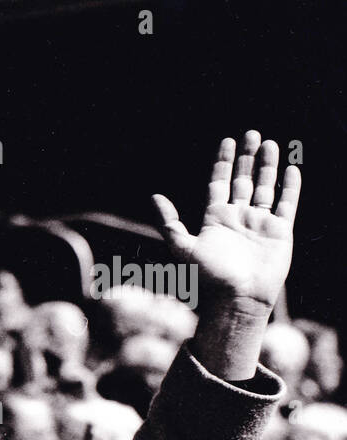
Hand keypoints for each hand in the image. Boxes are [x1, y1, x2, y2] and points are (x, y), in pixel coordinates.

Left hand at [152, 132, 300, 313]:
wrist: (238, 297)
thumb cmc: (209, 277)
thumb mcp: (183, 248)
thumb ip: (169, 223)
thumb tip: (154, 196)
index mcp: (215, 218)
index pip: (219, 182)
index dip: (223, 162)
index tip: (226, 140)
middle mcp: (237, 218)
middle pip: (243, 180)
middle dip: (246, 158)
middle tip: (250, 134)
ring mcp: (259, 223)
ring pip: (266, 187)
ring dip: (268, 166)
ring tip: (269, 143)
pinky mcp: (280, 231)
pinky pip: (287, 204)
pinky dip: (290, 187)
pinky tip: (291, 169)